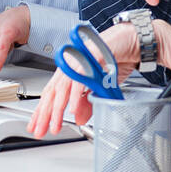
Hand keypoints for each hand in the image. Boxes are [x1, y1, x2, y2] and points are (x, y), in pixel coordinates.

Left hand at [26, 20, 170, 138]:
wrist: (133, 41)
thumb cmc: (115, 58)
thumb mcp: (100, 87)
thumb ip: (87, 102)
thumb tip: (78, 118)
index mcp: (70, 70)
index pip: (51, 92)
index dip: (43, 110)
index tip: (37, 126)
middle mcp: (71, 63)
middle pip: (53, 91)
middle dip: (45, 113)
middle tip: (40, 130)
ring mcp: (80, 59)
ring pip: (63, 86)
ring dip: (58, 108)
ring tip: (55, 124)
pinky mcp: (91, 57)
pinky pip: (82, 78)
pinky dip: (77, 95)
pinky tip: (74, 109)